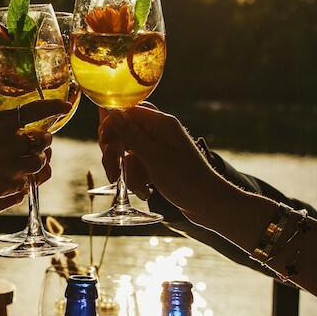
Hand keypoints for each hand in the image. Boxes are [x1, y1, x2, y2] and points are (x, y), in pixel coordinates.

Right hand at [0, 98, 67, 204]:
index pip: (38, 111)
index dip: (55, 107)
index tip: (65, 106)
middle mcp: (9, 142)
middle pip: (43, 139)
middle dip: (41, 139)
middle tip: (34, 141)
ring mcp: (10, 166)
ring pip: (40, 162)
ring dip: (35, 160)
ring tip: (24, 161)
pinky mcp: (6, 187)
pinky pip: (26, 182)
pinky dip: (22, 179)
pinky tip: (10, 177)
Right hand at [98, 104, 225, 218]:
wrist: (209, 204)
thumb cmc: (187, 181)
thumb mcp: (154, 157)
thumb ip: (131, 134)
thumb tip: (111, 111)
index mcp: (161, 123)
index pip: (125, 111)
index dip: (110, 127)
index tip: (107, 146)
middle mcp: (158, 130)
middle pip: (121, 131)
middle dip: (113, 153)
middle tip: (114, 173)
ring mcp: (156, 146)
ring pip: (125, 150)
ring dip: (125, 170)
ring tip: (135, 189)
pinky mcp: (155, 160)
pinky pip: (134, 163)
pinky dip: (134, 177)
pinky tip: (143, 190)